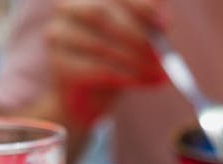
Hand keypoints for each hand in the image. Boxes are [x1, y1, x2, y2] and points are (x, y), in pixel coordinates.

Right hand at [46, 0, 166, 127]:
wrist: (88, 95)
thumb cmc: (117, 56)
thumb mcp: (138, 34)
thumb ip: (150, 23)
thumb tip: (163, 22)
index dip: (139, 5)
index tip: (165, 23)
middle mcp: (66, 5)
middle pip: (101, 13)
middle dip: (137, 36)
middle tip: (162, 55)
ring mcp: (57, 33)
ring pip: (100, 44)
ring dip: (135, 62)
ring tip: (158, 75)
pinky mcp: (58, 63)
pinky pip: (95, 68)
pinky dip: (124, 76)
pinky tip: (141, 83)